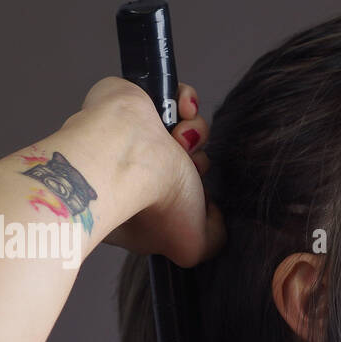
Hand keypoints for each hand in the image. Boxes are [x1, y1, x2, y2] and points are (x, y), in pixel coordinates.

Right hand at [88, 77, 225, 266]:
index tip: (199, 197)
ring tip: (182, 140)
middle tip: (189, 167)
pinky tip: (183, 111)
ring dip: (195, 133)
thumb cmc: (154, 205)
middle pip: (186, 162)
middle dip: (196, 163)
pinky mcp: (130, 103)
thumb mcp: (193, 247)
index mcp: (142, 205)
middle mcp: (135, 172)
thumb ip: (213, 239)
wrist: (127, 161)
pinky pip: (173, 94)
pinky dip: (186, 100)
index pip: (180, 196)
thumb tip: (212, 214)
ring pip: (185, 129)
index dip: (197, 194)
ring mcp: (131, 137)